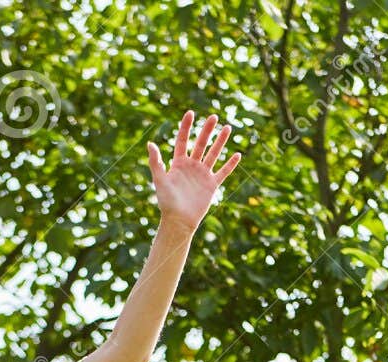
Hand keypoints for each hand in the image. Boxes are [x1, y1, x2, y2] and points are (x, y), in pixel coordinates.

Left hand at [147, 111, 241, 231]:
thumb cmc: (167, 202)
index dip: (186, 127)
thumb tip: (150, 144)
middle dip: (207, 130)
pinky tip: (237, 154)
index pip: (182, 141)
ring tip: (228, 128)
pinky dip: (230, 164)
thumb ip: (155, 162)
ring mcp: (202, 175)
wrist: (179, 221)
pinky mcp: (211, 185)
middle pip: (200, 144)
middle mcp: (191, 166)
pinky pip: (223, 172)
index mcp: (178, 163)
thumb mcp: (159, 180)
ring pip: (213, 154)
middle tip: (214, 117)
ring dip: (220, 142)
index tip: (190, 113)